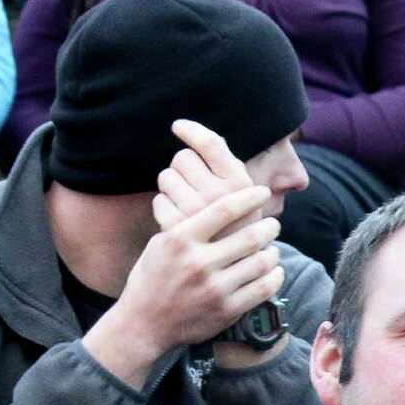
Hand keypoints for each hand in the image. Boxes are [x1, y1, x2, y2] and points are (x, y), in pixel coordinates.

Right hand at [84, 128, 283, 387]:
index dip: (249, 198)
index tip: (263, 192)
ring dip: (273, 253)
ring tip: (272, 250)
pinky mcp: (226, 310)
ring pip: (260, 263)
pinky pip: (263, 289)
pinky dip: (274, 277)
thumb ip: (187, 224)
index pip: (224, 209)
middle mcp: (198, 262)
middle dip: (268, 228)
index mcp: (180, 239)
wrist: (144, 323)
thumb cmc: (153, 277)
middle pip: (249, 236)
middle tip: (273, 225)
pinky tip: (274, 271)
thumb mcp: (161, 243)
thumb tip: (217, 201)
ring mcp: (214, 288)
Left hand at [151, 119, 272, 233]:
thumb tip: (191, 130)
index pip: (210, 143)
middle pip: (183, 158)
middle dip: (184, 168)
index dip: (191, 130)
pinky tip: (179, 220)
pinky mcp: (177, 231)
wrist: (234, 278)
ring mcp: (197, 215)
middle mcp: (219, 196)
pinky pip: (159, 201)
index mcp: (240, 184)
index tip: (178, 126)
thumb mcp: (245, 197)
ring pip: (167, 177)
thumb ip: (226, 167)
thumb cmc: (239, 229)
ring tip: (189, 205)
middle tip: (194, 185)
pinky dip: (165, 207)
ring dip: (173, 187)